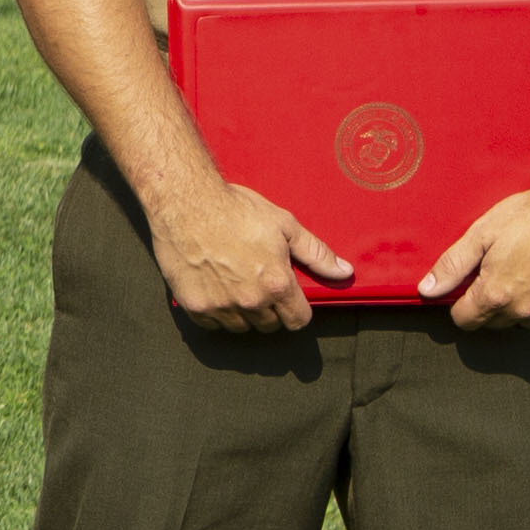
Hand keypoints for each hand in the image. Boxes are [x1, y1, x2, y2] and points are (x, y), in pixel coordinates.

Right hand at [142, 175, 350, 332]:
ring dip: (243, 314)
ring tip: (236, 288)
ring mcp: (220, 305)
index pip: (298, 321)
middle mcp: (250, 301)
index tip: (289, 299)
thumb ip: (316, 253)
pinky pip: (212, 325)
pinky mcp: (194, 305)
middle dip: (270, 310)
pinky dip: (215, 313)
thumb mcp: (284, 225)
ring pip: (241, 328)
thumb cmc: (236, 209)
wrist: (185, 202)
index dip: (296, 310)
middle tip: (259, 286)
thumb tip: (344, 272)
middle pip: (270, 326)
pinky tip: (215, 290)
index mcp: (277, 283)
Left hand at [421, 184, 529, 331]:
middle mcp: (524, 311)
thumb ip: (453, 266)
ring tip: (522, 273)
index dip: (460, 305)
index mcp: (497, 294)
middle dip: (487, 304)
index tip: (467, 287)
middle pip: (492, 322)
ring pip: (521, 321)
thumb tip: (426, 290)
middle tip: (495, 273)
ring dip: (516, 306)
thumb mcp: (483, 234)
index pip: (465, 320)